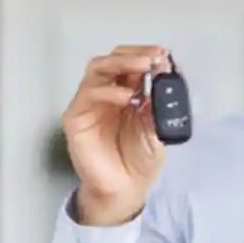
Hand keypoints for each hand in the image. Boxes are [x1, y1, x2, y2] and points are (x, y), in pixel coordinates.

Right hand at [61, 45, 170, 224]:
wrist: (126, 189)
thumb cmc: (140, 159)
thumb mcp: (158, 127)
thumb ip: (160, 101)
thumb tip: (167, 73)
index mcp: (126, 92)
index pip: (130, 63)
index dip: (145, 54)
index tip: (163, 53)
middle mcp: (105, 94)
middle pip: (112, 60)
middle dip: (133, 54)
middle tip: (153, 56)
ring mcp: (89, 104)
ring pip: (97, 70)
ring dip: (121, 64)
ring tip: (143, 67)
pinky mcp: (76, 119)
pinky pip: (87, 96)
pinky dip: (107, 91)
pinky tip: (126, 96)